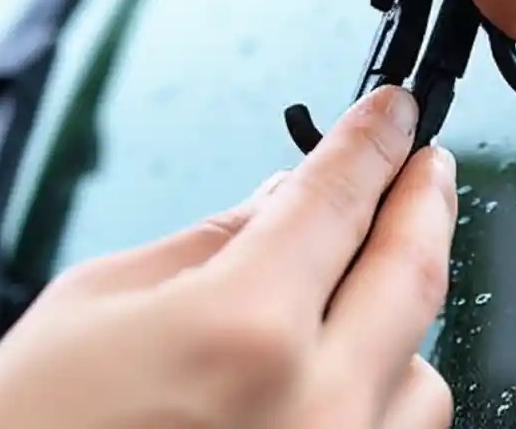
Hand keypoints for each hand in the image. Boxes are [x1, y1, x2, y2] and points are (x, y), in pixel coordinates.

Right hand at [0, 87, 457, 428]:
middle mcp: (318, 408)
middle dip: (423, 199)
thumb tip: (283, 197)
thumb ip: (208, 243)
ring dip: (398, 309)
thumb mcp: (93, 308)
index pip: (337, 198)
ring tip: (358, 280)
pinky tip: (341, 363)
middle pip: (413, 270)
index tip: (391, 115)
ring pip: (422, 364)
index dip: (370, 142)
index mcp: (244, 333)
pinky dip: (380, 385)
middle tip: (422, 162)